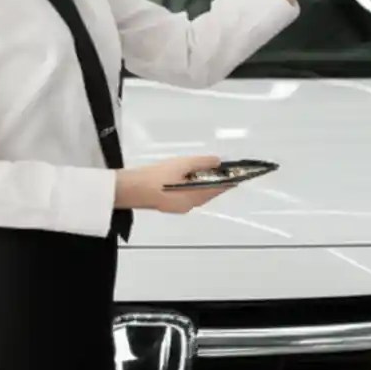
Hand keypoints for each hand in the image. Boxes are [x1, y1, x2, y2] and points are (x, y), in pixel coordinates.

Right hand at [116, 155, 233, 213]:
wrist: (131, 189)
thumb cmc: (158, 177)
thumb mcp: (183, 164)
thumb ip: (203, 163)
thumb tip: (218, 162)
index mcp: (195, 196)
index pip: (219, 189)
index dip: (229, 181)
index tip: (239, 176)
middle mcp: (189, 205)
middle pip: (209, 193)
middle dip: (217, 183)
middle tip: (224, 172)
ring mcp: (179, 207)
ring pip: (198, 195)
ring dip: (205, 185)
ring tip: (208, 174)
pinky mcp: (169, 205)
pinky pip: (188, 196)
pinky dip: (193, 188)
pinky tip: (189, 180)